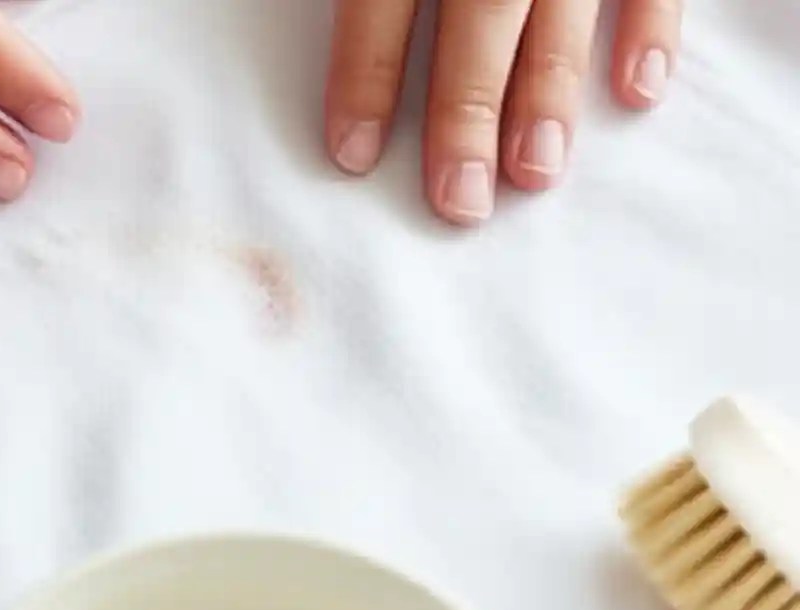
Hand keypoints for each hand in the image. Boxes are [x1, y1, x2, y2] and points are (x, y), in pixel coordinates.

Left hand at [324, 0, 681, 224]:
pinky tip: (637, 92)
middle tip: (460, 202)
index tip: (351, 156)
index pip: (380, 5)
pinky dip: (648, 31)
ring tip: (536, 173)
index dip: (364, 79)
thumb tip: (349, 57)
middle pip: (478, 25)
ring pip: (561, 16)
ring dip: (548, 96)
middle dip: (467, 118)